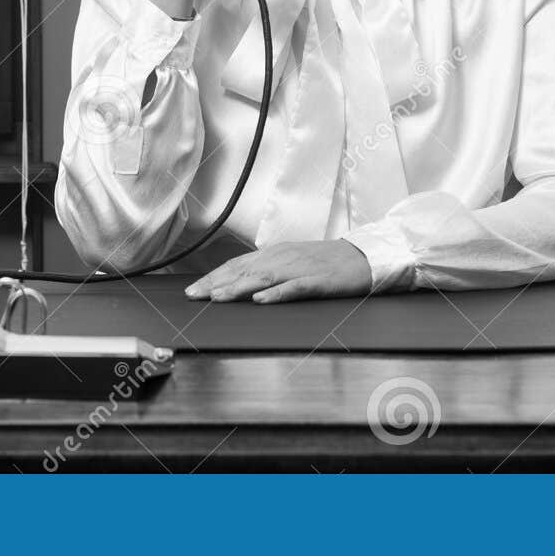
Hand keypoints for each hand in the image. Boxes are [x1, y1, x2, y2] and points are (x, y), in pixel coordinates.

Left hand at [183, 240, 372, 303]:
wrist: (362, 257)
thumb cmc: (326, 262)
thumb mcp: (291, 262)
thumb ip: (267, 270)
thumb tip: (238, 282)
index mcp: (275, 254)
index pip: (237, 265)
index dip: (213, 277)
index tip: (192, 290)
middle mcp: (283, 258)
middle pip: (244, 270)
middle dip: (216, 283)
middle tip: (193, 296)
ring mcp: (300, 269)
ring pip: (263, 278)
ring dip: (237, 288)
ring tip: (217, 298)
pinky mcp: (318, 281)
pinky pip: (294, 288)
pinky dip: (276, 294)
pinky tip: (260, 301)